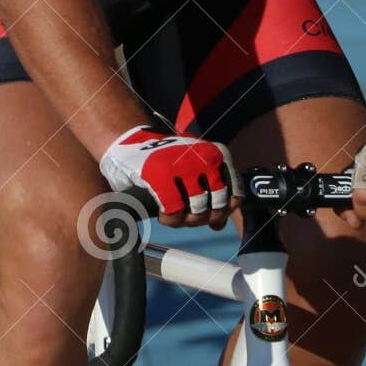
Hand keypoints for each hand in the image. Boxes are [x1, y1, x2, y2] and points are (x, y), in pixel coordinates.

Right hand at [99, 125, 238, 229]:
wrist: (129, 141)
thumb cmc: (164, 160)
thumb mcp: (194, 167)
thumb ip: (211, 190)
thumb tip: (219, 223)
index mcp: (216, 154)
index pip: (236, 194)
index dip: (224, 211)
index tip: (211, 215)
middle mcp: (204, 158)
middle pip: (218, 206)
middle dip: (204, 218)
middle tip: (189, 216)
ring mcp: (183, 166)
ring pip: (197, 212)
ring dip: (186, 221)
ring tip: (175, 214)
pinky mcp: (160, 176)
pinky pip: (174, 212)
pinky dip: (170, 220)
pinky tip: (163, 214)